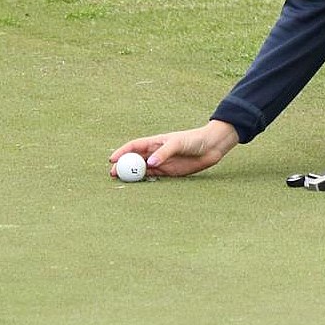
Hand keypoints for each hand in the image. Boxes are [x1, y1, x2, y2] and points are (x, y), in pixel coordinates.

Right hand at [111, 120, 239, 177]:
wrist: (211, 147)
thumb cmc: (194, 140)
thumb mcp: (178, 143)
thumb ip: (164, 153)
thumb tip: (150, 163)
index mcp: (155, 141)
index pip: (134, 146)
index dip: (122, 152)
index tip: (112, 159)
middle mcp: (156, 152)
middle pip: (135, 159)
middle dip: (123, 166)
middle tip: (113, 174)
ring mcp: (162, 163)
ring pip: (142, 169)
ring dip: (132, 174)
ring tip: (122, 180)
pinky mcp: (170, 172)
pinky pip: (153, 177)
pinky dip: (145, 180)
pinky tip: (138, 184)